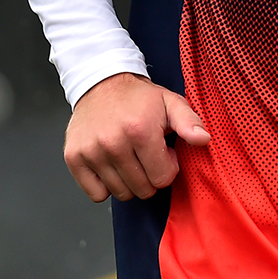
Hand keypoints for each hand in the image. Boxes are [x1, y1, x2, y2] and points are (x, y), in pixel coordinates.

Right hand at [64, 72, 209, 202]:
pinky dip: (105, 185)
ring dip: (128, 181)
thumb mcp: (171, 103)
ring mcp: (91, 151)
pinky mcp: (74, 158)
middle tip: (144, 154)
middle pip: (142, 190)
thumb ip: (190, 122)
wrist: (101, 83)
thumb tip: (203, 139)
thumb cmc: (138, 98)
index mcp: (140, 130)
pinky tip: (111, 165)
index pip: (162, 178)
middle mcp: (113, 143)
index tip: (161, 151)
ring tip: (129, 157)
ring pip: (120, 194)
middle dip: (149, 176)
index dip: (166, 166)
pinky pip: (96, 194)